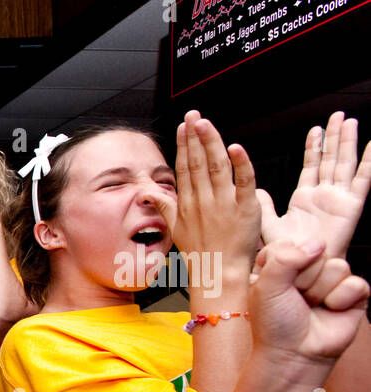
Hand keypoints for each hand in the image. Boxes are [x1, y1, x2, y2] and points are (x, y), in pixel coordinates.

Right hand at [169, 111, 258, 278]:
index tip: (183, 126)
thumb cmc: (201, 256)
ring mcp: (224, 204)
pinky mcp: (245, 210)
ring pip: (217, 166)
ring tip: (206, 124)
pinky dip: (241, 165)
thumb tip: (147, 193)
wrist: (219, 276)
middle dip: (195, 136)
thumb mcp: (176, 230)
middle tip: (194, 115)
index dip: (184, 145)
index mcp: (188, 204)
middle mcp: (204, 201)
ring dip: (211, 143)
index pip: (185, 167)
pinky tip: (235, 148)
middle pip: (198, 162)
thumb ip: (164, 207)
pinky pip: (244, 183)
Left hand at [249, 239, 369, 363]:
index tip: (276, 285)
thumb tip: (317, 244)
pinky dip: (341, 300)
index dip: (284, 263)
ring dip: (321, 291)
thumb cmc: (275, 324)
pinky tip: (331, 310)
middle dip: (304, 279)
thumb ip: (284, 258)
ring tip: (312, 306)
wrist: (294, 355)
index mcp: (281, 265)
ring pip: (338, 266)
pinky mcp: (353, 294)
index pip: (288, 243)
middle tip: (297, 298)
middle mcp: (307, 270)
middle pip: (317, 252)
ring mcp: (331, 281)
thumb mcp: (265, 287)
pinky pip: (356, 283)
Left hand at [258, 112, 370, 261]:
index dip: (314, 148)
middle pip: (331, 160)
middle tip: (337, 117)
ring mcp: (338, 201)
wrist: (299, 277)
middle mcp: (323, 198)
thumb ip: (265, 207)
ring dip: (346, 142)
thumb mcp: (270, 228)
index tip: (316, 130)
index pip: (311, 166)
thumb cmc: (286, 258)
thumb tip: (257, 190)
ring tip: (347, 122)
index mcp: (304, 201)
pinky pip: (362, 181)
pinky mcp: (350, 207)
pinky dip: (368, 162)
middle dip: (334, 138)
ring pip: (344, 164)